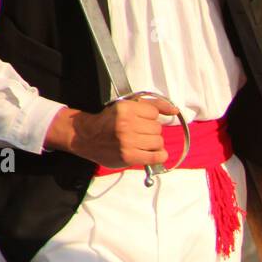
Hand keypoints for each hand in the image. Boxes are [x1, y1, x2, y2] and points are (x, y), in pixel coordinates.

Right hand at [44, 97, 176, 169]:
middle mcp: (126, 124)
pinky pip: (157, 156)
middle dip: (151, 131)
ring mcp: (128, 141)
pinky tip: (151, 153)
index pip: (154, 113)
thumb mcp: (126, 106)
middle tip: (140, 133)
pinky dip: (158, 156)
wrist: (86, 137)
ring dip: (154, 144)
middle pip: (157, 128)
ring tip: (142, 143)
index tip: (141, 121)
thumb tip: (174, 110)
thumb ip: (151, 105)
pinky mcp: (129, 156)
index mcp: (125, 108)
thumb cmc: (108, 122)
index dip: (150, 118)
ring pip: (158, 142)